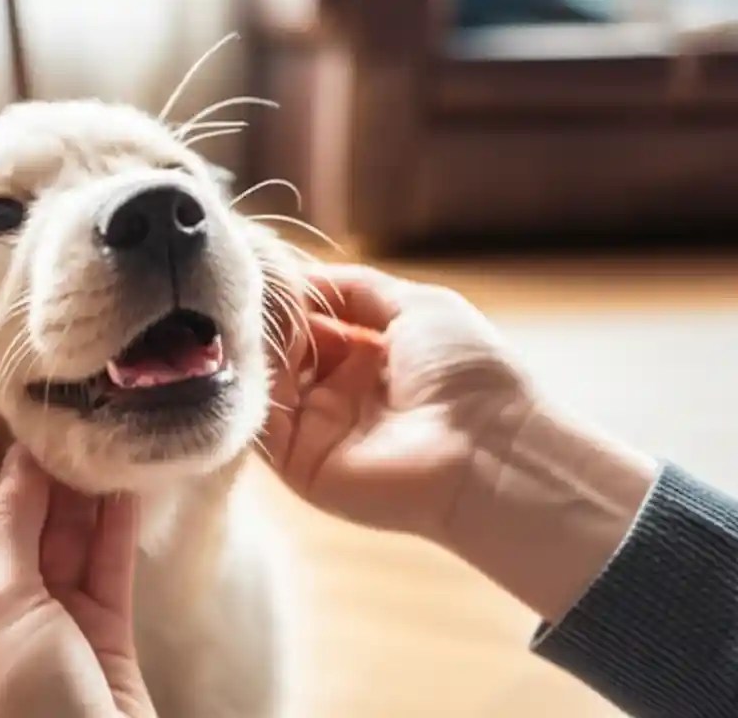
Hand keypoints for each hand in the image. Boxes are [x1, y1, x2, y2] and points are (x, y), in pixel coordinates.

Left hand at [0, 412, 155, 717]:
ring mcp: (53, 618)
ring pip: (63, 535)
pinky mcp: (104, 629)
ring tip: (90, 437)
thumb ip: (7, 528)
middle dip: (24, 469)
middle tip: (49, 413)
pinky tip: (124, 483)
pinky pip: (107, 561)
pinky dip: (116, 523)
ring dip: (76, 490)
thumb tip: (17, 463)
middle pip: (7, 519)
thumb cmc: (21, 704)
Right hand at [264, 263, 531, 543]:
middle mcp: (340, 392)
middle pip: (283, 351)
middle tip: (247, 296)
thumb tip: (295, 276)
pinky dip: (253, 389)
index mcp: (370, 355)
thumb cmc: (468, 374)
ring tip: (251, 322)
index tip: (261, 271)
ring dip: (258, 351)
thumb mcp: (417, 306)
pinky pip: (262, 424)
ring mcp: (318, 430)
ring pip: (266, 383)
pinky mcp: (301, 465)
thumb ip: (354, 288)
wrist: (490, 451)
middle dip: (267, 321)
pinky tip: (258, 358)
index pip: (311, 321)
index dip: (289, 297)